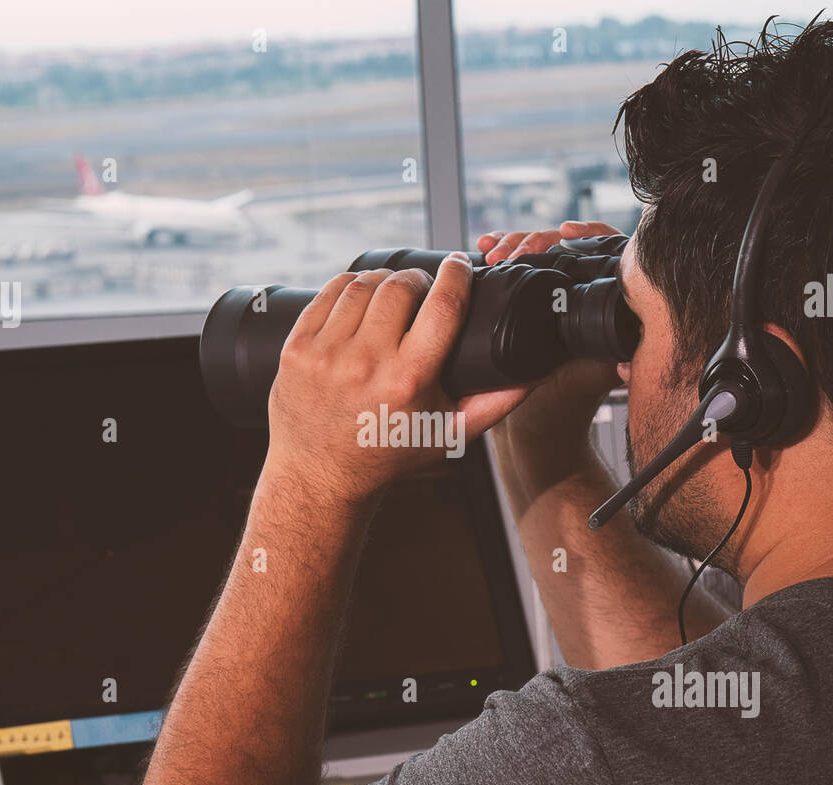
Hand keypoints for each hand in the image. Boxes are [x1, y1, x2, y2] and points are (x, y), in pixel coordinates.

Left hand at [263, 256, 530, 507]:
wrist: (320, 473)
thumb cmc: (389, 452)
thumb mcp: (448, 434)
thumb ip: (495, 402)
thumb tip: (535, 372)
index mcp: (408, 380)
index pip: (443, 305)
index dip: (456, 274)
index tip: (460, 263)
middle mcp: (365, 363)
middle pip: (401, 286)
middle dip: (418, 279)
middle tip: (424, 288)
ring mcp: (326, 353)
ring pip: (364, 284)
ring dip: (385, 280)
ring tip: (394, 292)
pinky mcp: (297, 347)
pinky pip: (330, 293)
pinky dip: (351, 286)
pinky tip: (362, 298)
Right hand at [477, 221, 625, 455]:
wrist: (538, 418)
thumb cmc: (568, 398)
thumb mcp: (595, 374)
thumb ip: (615, 360)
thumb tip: (632, 348)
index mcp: (606, 298)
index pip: (605, 246)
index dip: (589, 233)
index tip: (564, 234)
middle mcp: (582, 287)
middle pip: (564, 242)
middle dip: (534, 240)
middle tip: (510, 253)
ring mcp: (554, 287)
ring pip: (538, 246)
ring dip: (512, 242)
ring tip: (491, 251)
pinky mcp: (529, 293)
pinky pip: (518, 260)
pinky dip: (502, 247)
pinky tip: (486, 243)